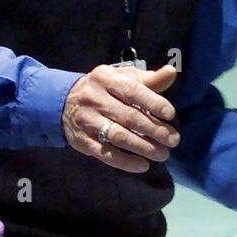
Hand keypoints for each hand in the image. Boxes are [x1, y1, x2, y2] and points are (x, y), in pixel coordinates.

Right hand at [62, 64, 179, 172]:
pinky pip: (104, 153)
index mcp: (107, 79)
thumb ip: (149, 79)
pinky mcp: (82, 140)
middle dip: (154, 129)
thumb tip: (171, 72)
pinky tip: (142, 165)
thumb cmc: (105, 88)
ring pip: (117, 136)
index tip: (171, 114)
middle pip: (128, 116)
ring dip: (142, 147)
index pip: (132, 91)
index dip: (153, 103)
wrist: (63, 101)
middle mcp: (95, 99)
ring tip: (162, 154)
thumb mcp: (123, 77)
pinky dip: (124, 161)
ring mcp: (87, 121)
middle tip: (173, 140)